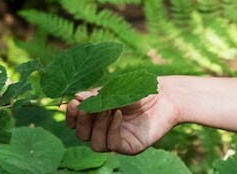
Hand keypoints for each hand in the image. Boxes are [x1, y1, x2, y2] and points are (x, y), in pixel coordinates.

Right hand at [64, 88, 179, 153]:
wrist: (165, 96)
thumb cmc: (140, 90)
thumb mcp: (115, 90)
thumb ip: (97, 96)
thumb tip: (76, 97)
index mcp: (97, 116)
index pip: (75, 122)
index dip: (71, 115)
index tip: (72, 103)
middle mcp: (104, 130)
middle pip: (81, 135)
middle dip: (81, 121)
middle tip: (85, 107)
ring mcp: (117, 140)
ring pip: (95, 143)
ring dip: (97, 126)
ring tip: (106, 109)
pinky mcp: (129, 146)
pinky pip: (113, 144)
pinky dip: (112, 129)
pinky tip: (118, 114)